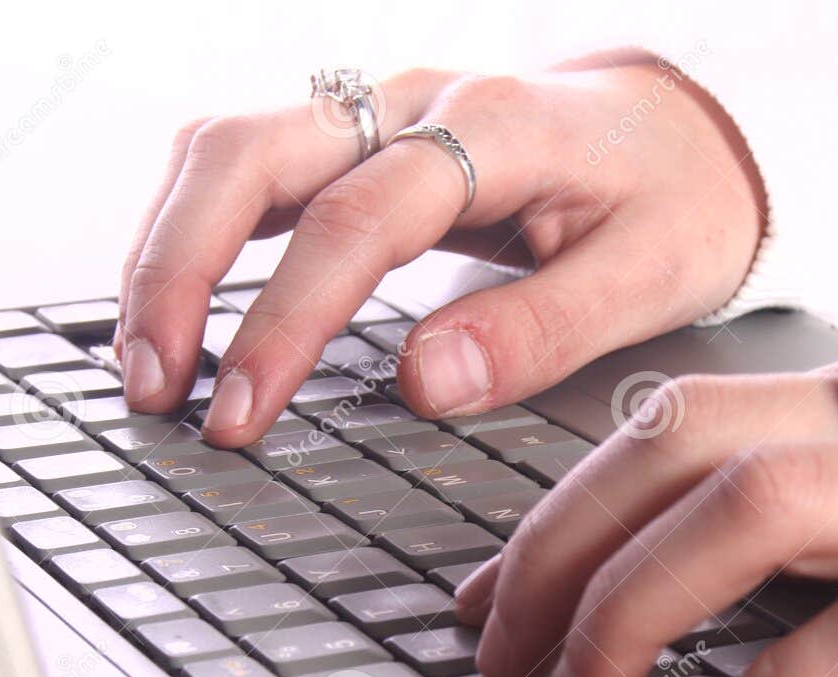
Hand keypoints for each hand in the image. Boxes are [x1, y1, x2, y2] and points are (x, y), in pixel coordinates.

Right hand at [116, 52, 764, 444]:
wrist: (688, 138)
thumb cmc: (675, 203)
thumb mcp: (649, 277)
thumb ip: (538, 330)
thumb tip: (422, 386)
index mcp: (493, 130)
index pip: (356, 220)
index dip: (284, 319)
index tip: (242, 413)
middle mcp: (416, 102)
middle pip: (247, 154)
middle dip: (178, 272)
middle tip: (157, 389)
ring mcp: (377, 111)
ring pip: (225, 152)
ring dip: (166, 254)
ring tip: (149, 366)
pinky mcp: (357, 142)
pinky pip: (245, 170)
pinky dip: (194, 238)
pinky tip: (179, 311)